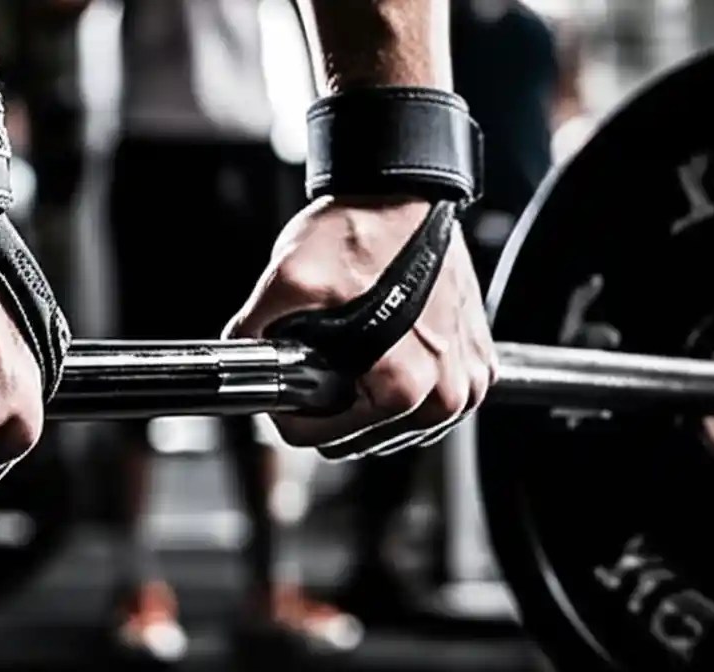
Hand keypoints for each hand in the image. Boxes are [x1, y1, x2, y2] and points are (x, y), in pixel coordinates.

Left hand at [226, 197, 497, 458]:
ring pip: (391, 426)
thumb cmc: (363, 228)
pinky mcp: (479, 364)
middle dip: (329, 402)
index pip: (319, 438)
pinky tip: (385, 348)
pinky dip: (401, 383)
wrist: (404, 191)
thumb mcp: (288, 279)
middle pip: (356, 438)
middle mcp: (446, 394)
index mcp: (404, 387)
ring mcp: (468, 382)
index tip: (290, 376)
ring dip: (364, 395)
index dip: (291, 407)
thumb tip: (234, 363)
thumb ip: (251, 333)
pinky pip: (427, 403)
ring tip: (354, 348)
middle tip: (319, 354)